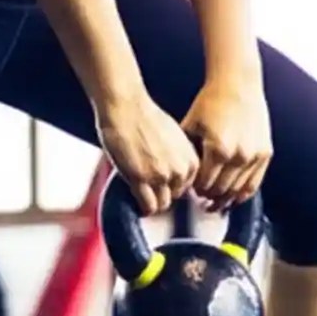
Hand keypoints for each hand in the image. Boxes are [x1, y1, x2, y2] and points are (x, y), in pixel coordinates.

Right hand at [97, 92, 199, 215]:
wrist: (126, 107)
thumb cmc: (146, 117)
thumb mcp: (175, 138)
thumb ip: (178, 158)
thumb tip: (173, 174)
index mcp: (190, 160)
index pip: (187, 186)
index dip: (173, 185)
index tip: (162, 184)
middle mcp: (179, 170)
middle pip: (175, 197)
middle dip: (162, 193)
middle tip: (149, 186)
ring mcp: (160, 177)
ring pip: (162, 204)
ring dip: (152, 202)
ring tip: (142, 193)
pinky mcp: (140, 180)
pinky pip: (148, 206)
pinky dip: (143, 207)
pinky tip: (137, 200)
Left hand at [181, 77, 272, 212]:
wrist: (237, 83)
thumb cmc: (211, 101)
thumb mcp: (191, 125)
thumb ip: (186, 152)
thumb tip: (180, 174)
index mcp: (217, 149)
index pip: (203, 183)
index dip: (195, 190)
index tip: (191, 190)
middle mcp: (238, 155)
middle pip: (220, 190)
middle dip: (209, 196)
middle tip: (202, 197)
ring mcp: (254, 156)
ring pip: (238, 191)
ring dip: (226, 198)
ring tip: (216, 202)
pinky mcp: (265, 153)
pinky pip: (255, 183)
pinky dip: (243, 194)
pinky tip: (234, 197)